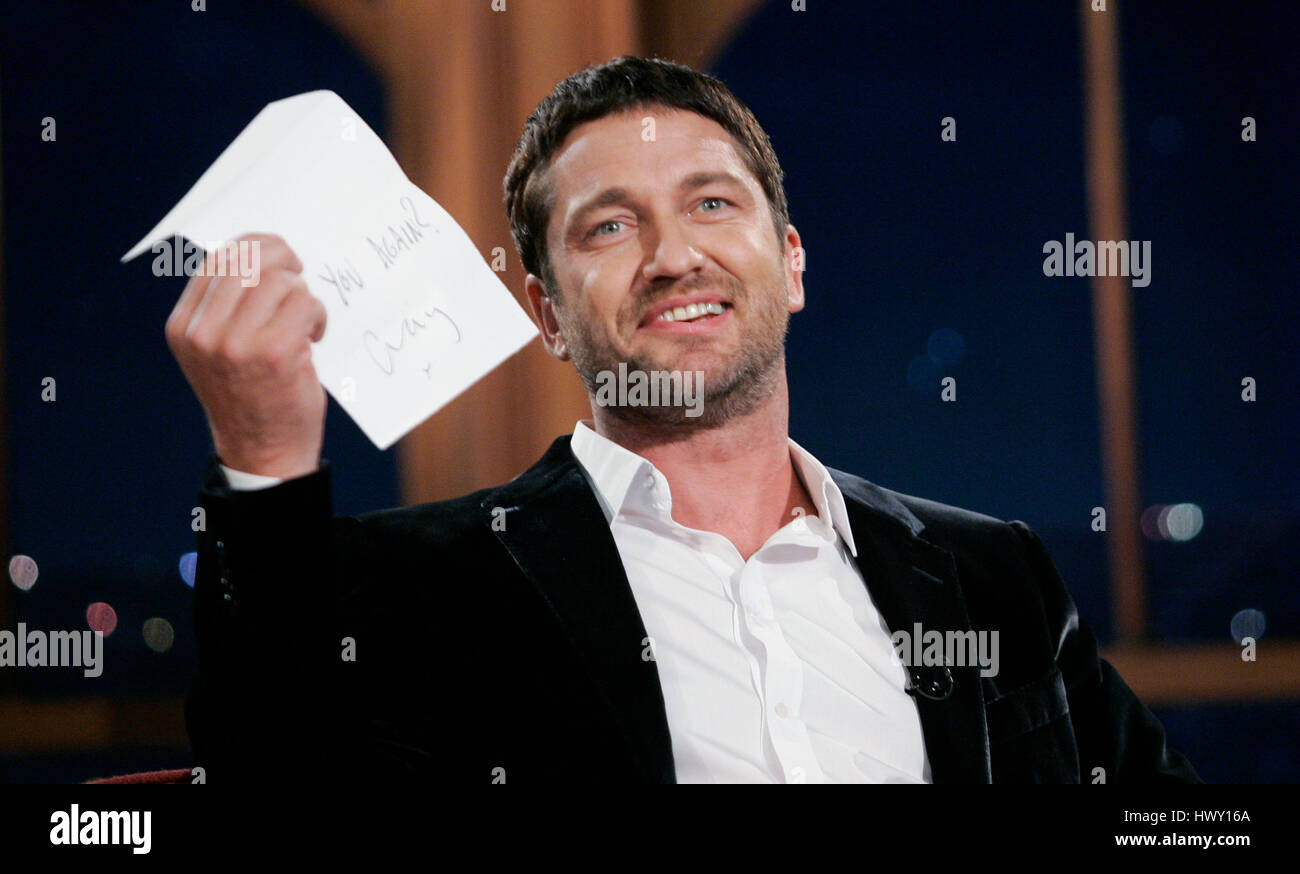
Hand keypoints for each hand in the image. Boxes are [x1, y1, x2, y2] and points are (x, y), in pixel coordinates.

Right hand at [165, 233, 327, 478]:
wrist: (263, 453)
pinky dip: (317, 314)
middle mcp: (203, 335)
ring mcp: (235, 345)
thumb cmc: (251, 397)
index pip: (216, 261)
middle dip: (282, 259)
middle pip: (247, 261)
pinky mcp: (274, 355)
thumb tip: (261, 253)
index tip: (278, 253)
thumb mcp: (219, 351)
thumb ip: (226, 307)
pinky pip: (304, 304)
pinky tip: (316, 336)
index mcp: (184, 328)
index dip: (253, 245)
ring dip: (303, 295)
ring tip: (306, 321)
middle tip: (300, 274)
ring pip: (279, 281)